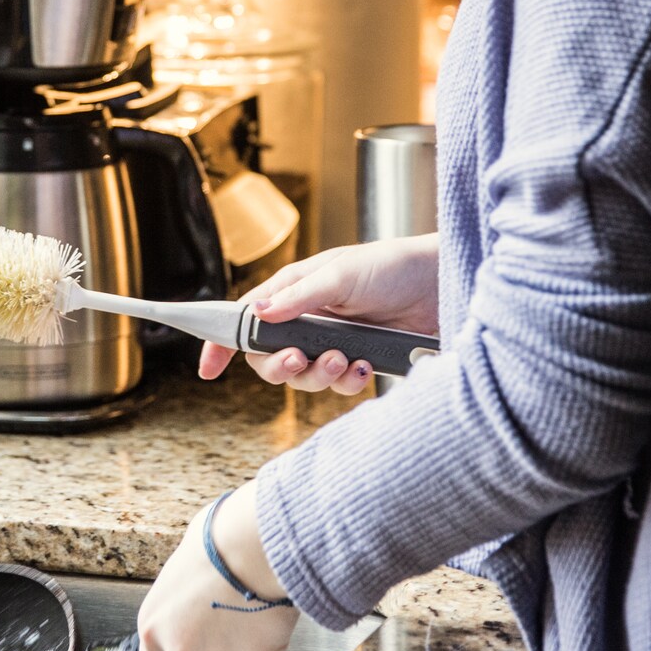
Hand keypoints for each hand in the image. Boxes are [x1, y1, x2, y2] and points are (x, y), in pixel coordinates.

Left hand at [136, 480, 298, 650]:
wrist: (252, 542)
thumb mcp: (179, 570)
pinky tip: (265, 603)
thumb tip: (191, 598)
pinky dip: (268, 632)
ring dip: (242, 639)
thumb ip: (179, 602)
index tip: (190, 649)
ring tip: (246, 600)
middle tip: (226, 614)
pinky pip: (265, 649)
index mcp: (153, 625)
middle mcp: (180, 647)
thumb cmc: (216, 542)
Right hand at [200, 235, 439, 394]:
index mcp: (293, 292)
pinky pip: (339, 384)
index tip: (208, 369)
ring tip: (345, 359)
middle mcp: (308, 319)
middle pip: (271, 358)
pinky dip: (349, 381)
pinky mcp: (359, 359)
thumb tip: (256, 314)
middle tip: (299, 359)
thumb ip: (297, 298)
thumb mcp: (340, 274)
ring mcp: (333, 342)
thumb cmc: (391, 266)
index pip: (246, 319)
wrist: (442, 284)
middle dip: (282, 366)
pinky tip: (365, 367)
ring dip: (319, 374)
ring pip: (304, 376)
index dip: (223, 344)